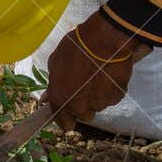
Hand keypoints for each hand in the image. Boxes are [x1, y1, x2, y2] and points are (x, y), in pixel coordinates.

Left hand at [43, 14, 151, 129]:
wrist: (105, 39)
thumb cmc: (77, 47)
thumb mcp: (56, 62)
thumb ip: (52, 84)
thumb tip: (46, 99)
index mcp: (61, 98)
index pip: (64, 122)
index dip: (67, 120)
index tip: (70, 118)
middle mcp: (79, 105)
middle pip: (84, 115)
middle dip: (86, 105)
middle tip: (87, 86)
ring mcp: (99, 102)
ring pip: (99, 105)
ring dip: (99, 95)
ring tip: (99, 75)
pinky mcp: (116, 96)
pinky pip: (112, 97)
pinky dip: (111, 89)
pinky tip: (109, 74)